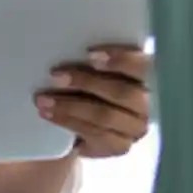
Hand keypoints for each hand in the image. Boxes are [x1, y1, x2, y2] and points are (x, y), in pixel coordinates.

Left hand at [35, 46, 151, 158]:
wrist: (89, 124)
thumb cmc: (94, 85)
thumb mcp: (100, 70)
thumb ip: (96, 61)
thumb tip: (70, 46)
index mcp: (149, 77)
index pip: (144, 66)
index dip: (121, 60)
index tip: (89, 54)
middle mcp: (148, 105)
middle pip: (122, 93)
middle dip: (87, 82)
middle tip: (55, 76)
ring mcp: (135, 129)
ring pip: (104, 116)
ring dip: (69, 106)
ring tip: (43, 99)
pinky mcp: (119, 146)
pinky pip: (93, 134)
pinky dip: (67, 122)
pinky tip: (48, 114)